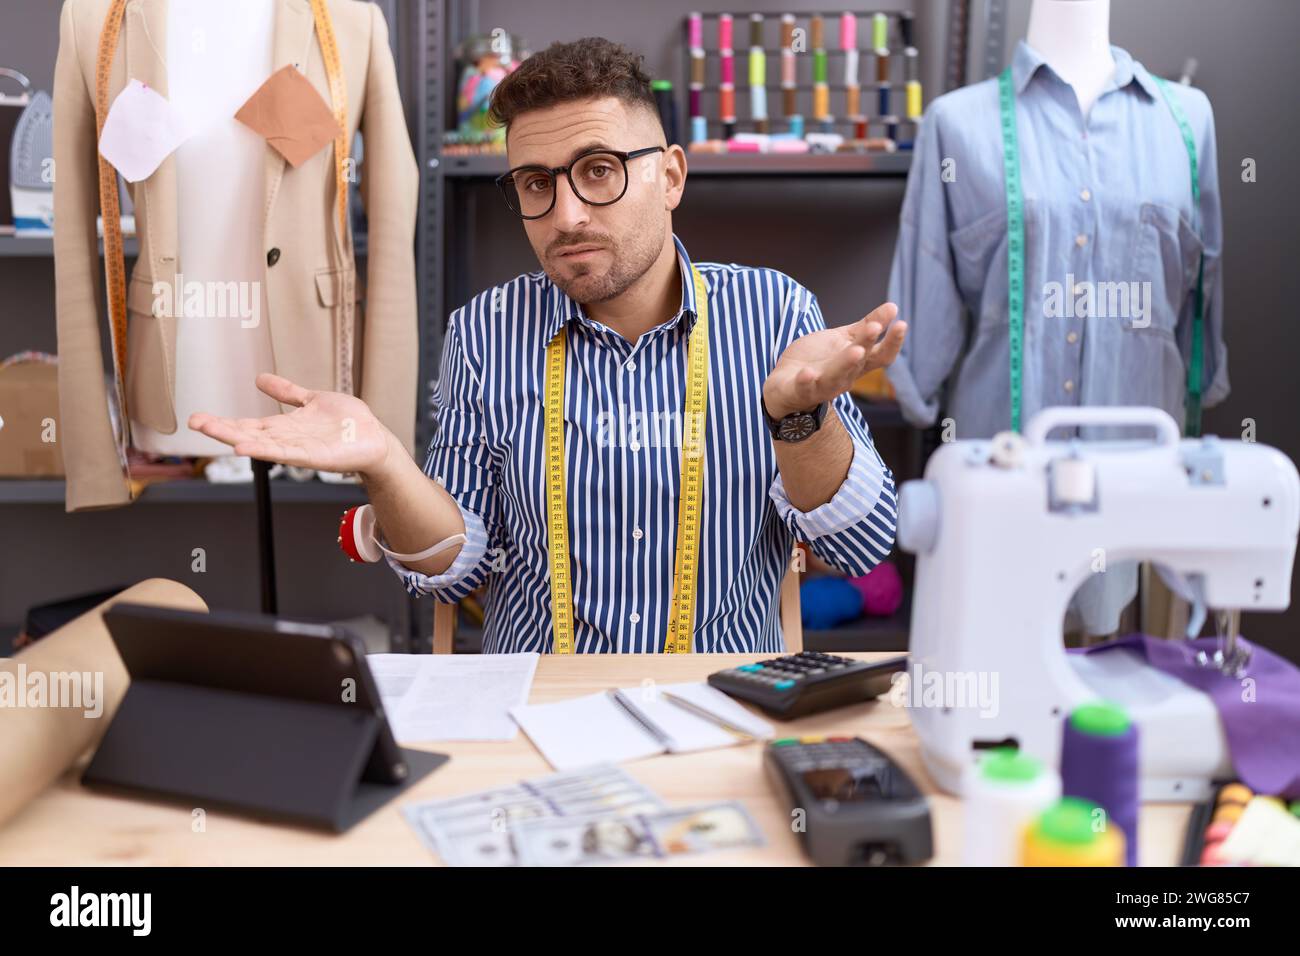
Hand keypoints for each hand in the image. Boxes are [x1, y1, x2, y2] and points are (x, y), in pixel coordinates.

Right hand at [188, 373, 396, 476]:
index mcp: (284, 426)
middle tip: (195, 422)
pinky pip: (285, 453)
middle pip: (248, 433)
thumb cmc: (348, 423)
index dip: (223, 421)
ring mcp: (299, 448)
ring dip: (237, 440)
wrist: (374, 439)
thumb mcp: (312, 400)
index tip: (198, 417)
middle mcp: (287, 438)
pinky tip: (246, 448)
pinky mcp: (314, 456)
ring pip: (262, 444)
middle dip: (221, 429)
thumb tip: (261, 379)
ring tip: (213, 434)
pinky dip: (265, 451)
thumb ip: (287, 392)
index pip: (247, 424)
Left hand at [763, 303, 906, 418]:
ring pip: (836, 376)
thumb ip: (867, 326)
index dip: (892, 342)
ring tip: (855, 350)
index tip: (901, 323)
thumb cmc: (820, 360)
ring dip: (845, 363)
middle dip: (866, 344)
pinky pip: (804, 388)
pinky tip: (807, 373)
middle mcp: (844, 376)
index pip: (881, 355)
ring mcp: (823, 385)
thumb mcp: (845, 340)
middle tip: (874, 327)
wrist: (787, 383)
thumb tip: (893, 306)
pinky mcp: (800, 390)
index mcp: (857, 364)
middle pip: (859, 362)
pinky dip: (806, 381)